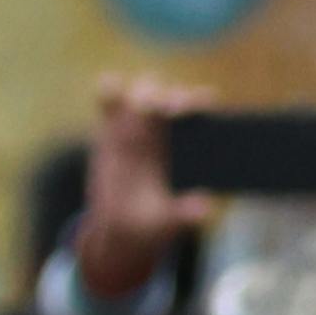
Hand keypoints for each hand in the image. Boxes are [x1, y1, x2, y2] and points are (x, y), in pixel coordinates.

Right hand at [71, 75, 215, 305]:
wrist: (121, 228)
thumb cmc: (155, 222)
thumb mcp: (170, 222)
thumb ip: (185, 214)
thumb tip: (205, 208)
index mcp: (190, 150)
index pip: (202, 115)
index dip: (202, 103)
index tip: (201, 105)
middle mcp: (167, 134)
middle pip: (173, 97)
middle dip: (173, 95)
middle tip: (170, 112)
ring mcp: (137, 129)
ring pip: (143, 94)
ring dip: (144, 91)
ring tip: (143, 107)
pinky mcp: (110, 131)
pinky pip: (110, 103)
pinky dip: (110, 90)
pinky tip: (111, 86)